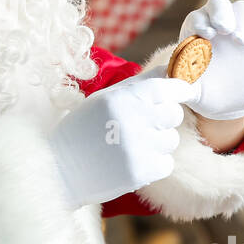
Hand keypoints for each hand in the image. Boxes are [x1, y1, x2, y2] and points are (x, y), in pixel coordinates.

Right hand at [48, 73, 197, 206]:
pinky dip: (155, 164)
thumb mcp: (103, 99)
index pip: (164, 88)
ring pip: (171, 140)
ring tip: (135, 145)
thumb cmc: (82, 130)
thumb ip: (137, 84)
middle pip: (174, 114)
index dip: (179, 89)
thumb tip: (168, 70)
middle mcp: (131, 121)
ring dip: (159, 143)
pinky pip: (166, 163)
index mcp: (120, 99)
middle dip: (165, 118)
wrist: (59, 169)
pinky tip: (135, 161)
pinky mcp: (140, 173)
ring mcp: (137, 148)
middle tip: (147, 124)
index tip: (184, 91)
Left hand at [180, 0, 243, 121]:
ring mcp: (241, 29)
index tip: (205, 34)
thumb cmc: (204, 92)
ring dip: (243, 21)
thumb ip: (177, 86)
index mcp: (195, 34)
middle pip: (219, 4)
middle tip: (225, 29)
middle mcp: (217, 25)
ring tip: (242, 42)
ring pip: (243, 9)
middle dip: (221, 12)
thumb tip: (158, 87)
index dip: (200, 22)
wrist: (230, 104)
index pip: (196, 18)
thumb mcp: (190, 91)